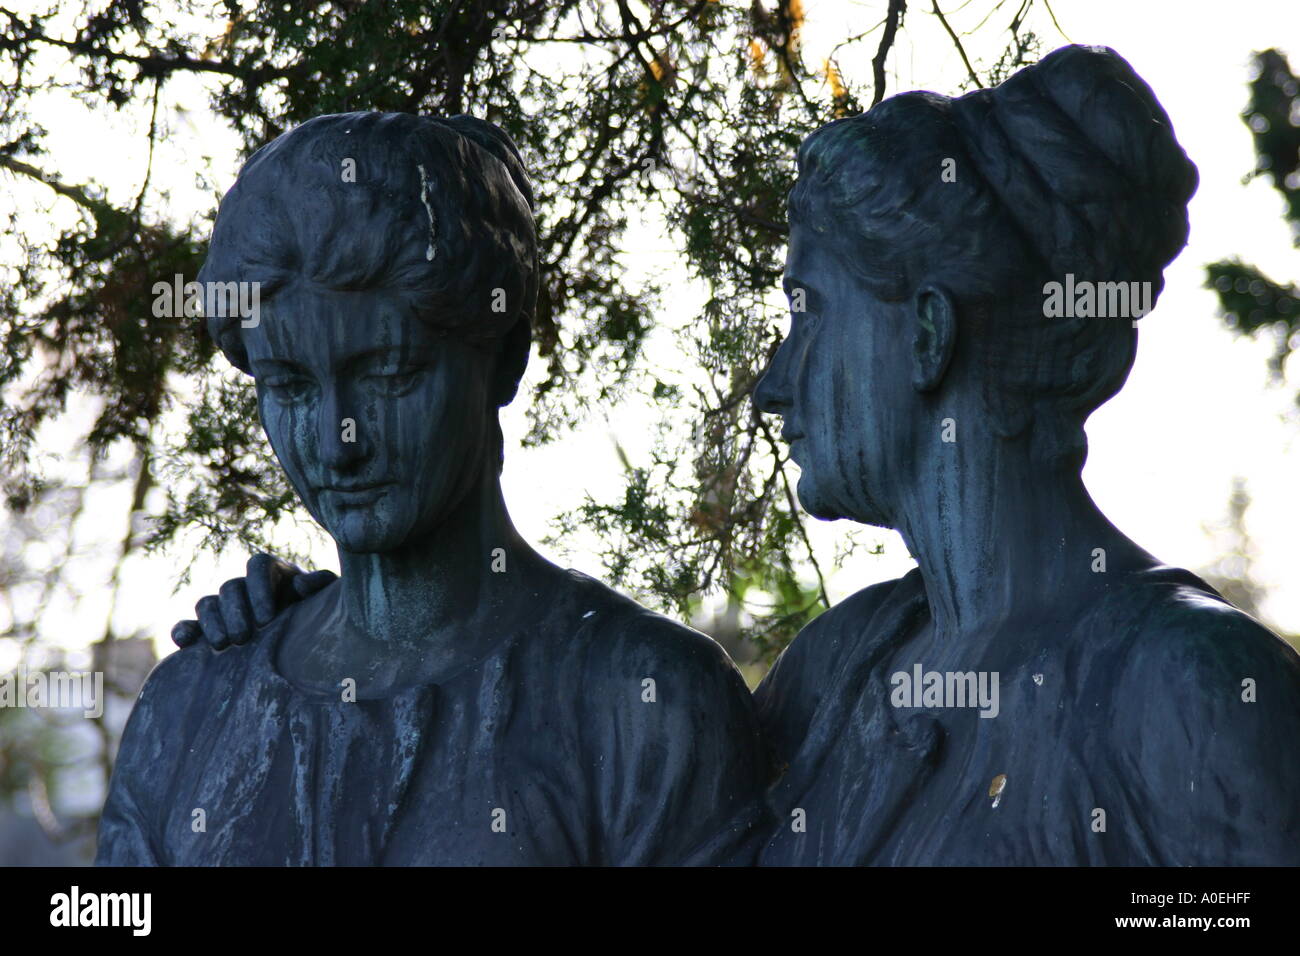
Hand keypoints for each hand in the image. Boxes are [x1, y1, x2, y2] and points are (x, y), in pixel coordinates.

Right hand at [170, 554, 336, 649]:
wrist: (306, 637)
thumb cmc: (319, 613)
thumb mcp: (327, 598)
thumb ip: (321, 584)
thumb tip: (300, 584)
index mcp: (274, 571)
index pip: (258, 565)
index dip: (259, 589)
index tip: (267, 618)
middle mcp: (245, 586)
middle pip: (231, 587)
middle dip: (235, 612)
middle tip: (244, 637)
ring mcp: (224, 607)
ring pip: (206, 603)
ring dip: (211, 622)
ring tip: (223, 644)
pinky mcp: (208, 629)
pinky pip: (187, 625)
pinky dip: (182, 631)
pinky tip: (185, 644)